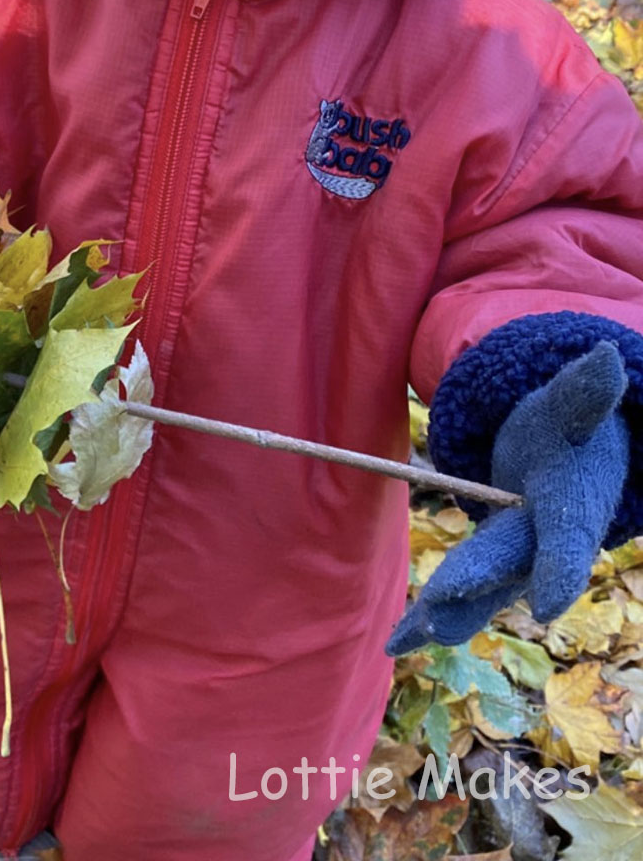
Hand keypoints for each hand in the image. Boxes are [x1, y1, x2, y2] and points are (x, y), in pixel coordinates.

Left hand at [386, 341, 629, 654]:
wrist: (572, 457)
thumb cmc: (570, 425)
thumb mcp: (576, 403)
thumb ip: (586, 390)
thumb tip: (606, 356)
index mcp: (572, 504)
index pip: (568, 540)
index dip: (559, 570)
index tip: (547, 606)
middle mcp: (546, 542)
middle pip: (510, 566)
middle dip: (475, 584)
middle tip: (439, 606)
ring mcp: (519, 560)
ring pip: (482, 591)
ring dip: (446, 614)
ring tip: (405, 638)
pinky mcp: (494, 565)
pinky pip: (461, 594)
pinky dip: (428, 617)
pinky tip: (394, 643)